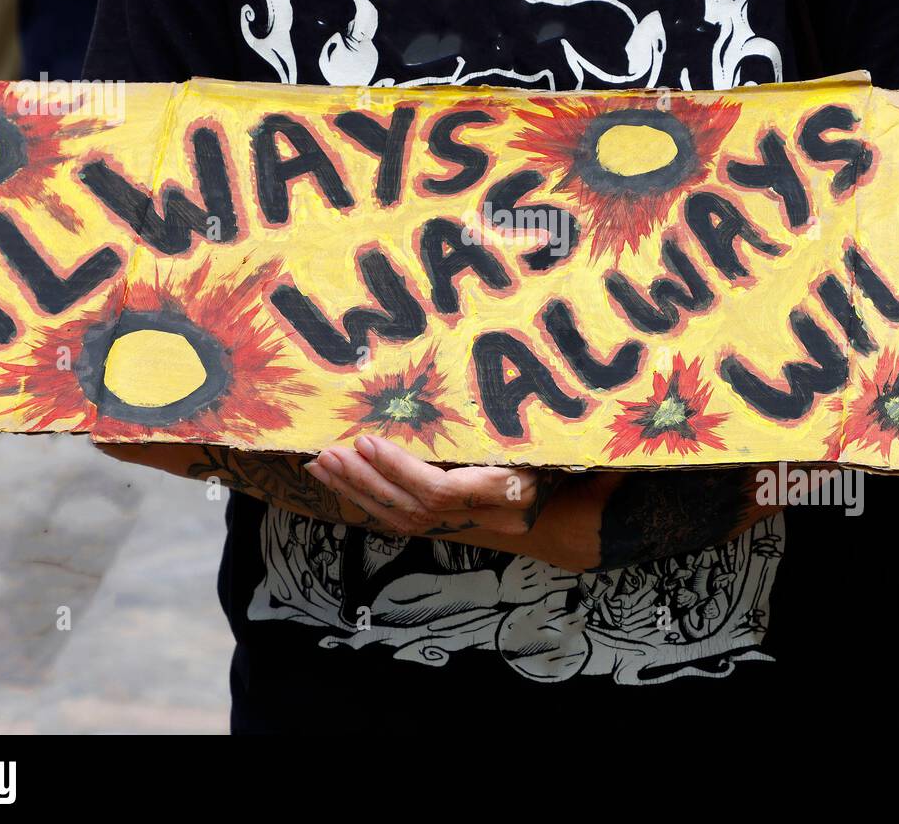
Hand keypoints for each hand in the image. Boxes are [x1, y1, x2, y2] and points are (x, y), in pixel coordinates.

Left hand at [307, 435, 556, 538]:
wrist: (577, 494)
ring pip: (405, 520)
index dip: (401, 469)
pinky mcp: (455, 527)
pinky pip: (406, 521)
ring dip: (359, 492)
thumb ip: (520, 411)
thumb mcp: (545, 425)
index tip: (367, 441)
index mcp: (511, 491)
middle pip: (417, 510)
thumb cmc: (562, 444)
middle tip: (330, 454)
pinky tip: (341, 481)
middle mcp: (491, 517)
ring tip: (322, 466)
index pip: (444, 491)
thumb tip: (500, 371)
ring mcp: (472, 527)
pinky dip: (370, 500)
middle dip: (368, 482)